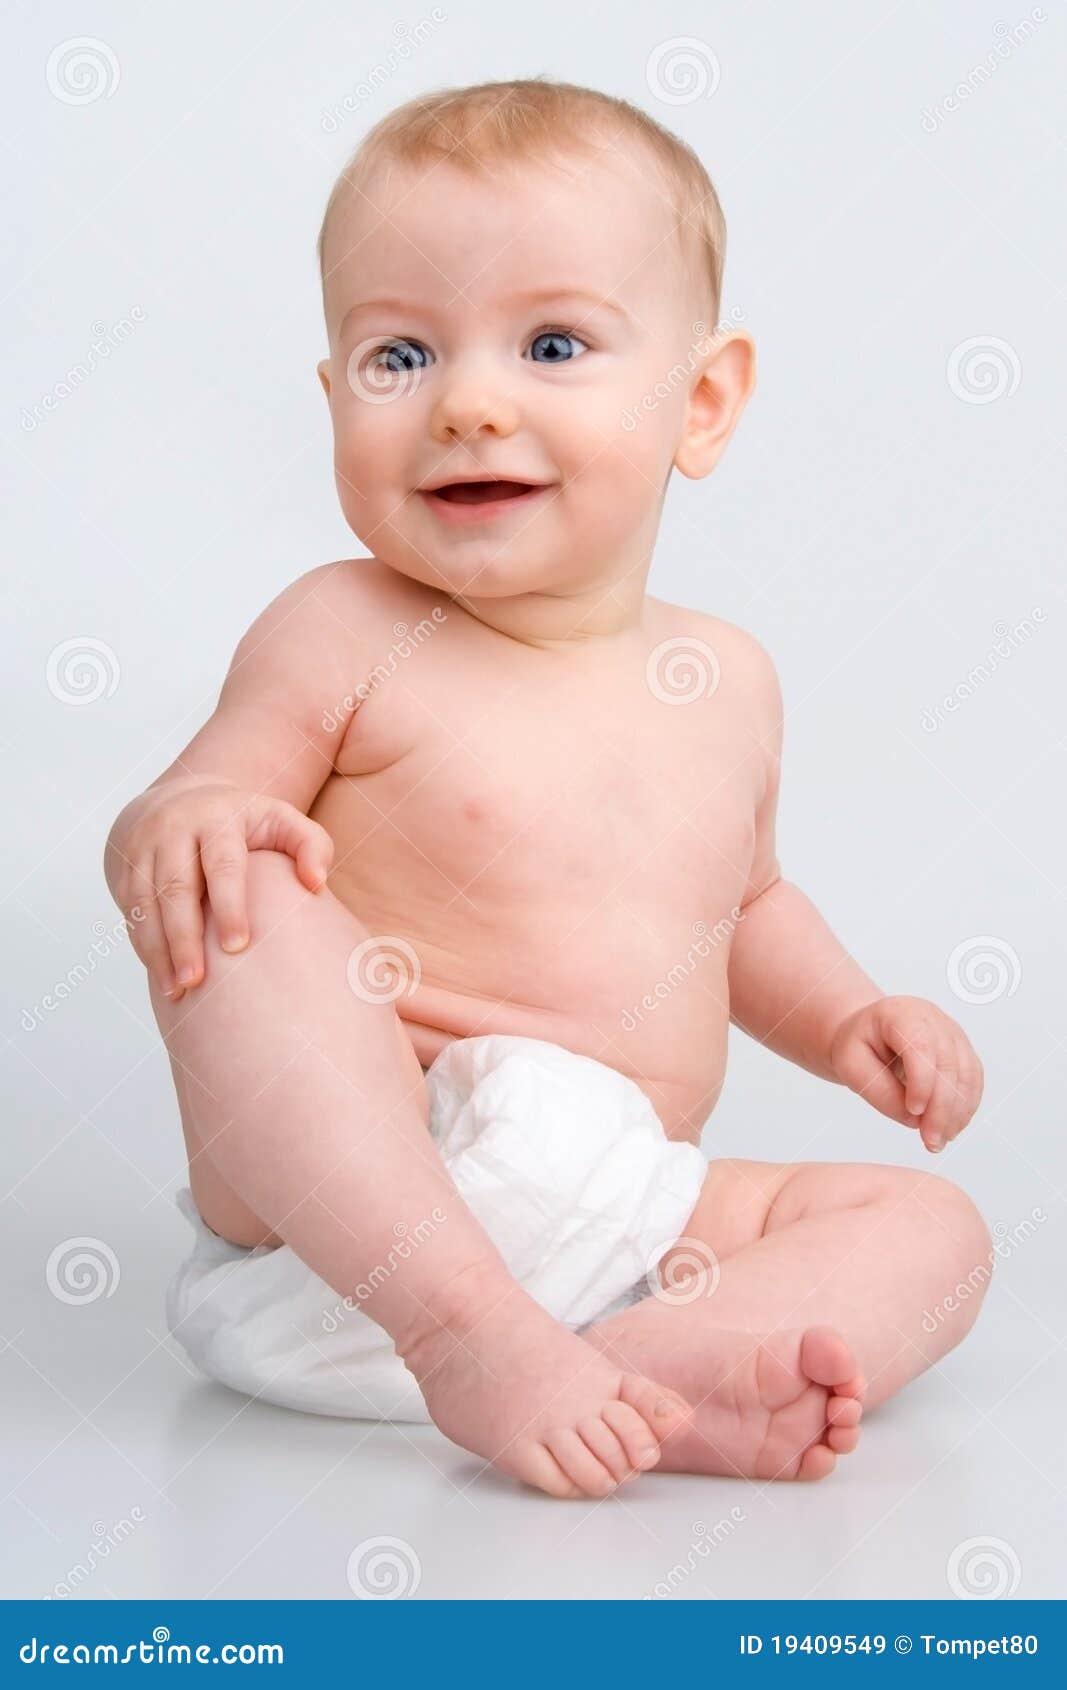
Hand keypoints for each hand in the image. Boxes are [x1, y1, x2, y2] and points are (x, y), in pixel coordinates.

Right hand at [105, 775, 333, 1000]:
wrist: (180, 800)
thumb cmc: (244, 822)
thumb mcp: (283, 820)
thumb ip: (311, 845)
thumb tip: (316, 883)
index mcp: (218, 818)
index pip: (222, 864)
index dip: (229, 905)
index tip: (237, 947)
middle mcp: (175, 828)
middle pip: (176, 887)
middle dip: (184, 937)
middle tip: (196, 981)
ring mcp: (144, 846)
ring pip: (146, 901)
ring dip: (158, 949)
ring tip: (176, 990)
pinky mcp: (125, 866)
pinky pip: (131, 909)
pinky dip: (144, 944)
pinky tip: (161, 975)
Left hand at [828, 995, 983, 1151]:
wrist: (869, 1033)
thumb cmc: (858, 1046)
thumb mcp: (851, 1065)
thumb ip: (880, 1091)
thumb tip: (915, 1119)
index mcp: (900, 1013)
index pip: (921, 1045)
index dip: (922, 1082)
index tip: (914, 1112)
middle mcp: (932, 1018)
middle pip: (948, 1063)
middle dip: (941, 1108)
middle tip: (930, 1141)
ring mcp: (952, 1032)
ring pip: (967, 1074)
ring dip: (956, 1113)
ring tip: (938, 1141)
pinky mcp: (962, 1050)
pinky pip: (973, 1081)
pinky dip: (964, 1108)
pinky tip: (950, 1129)